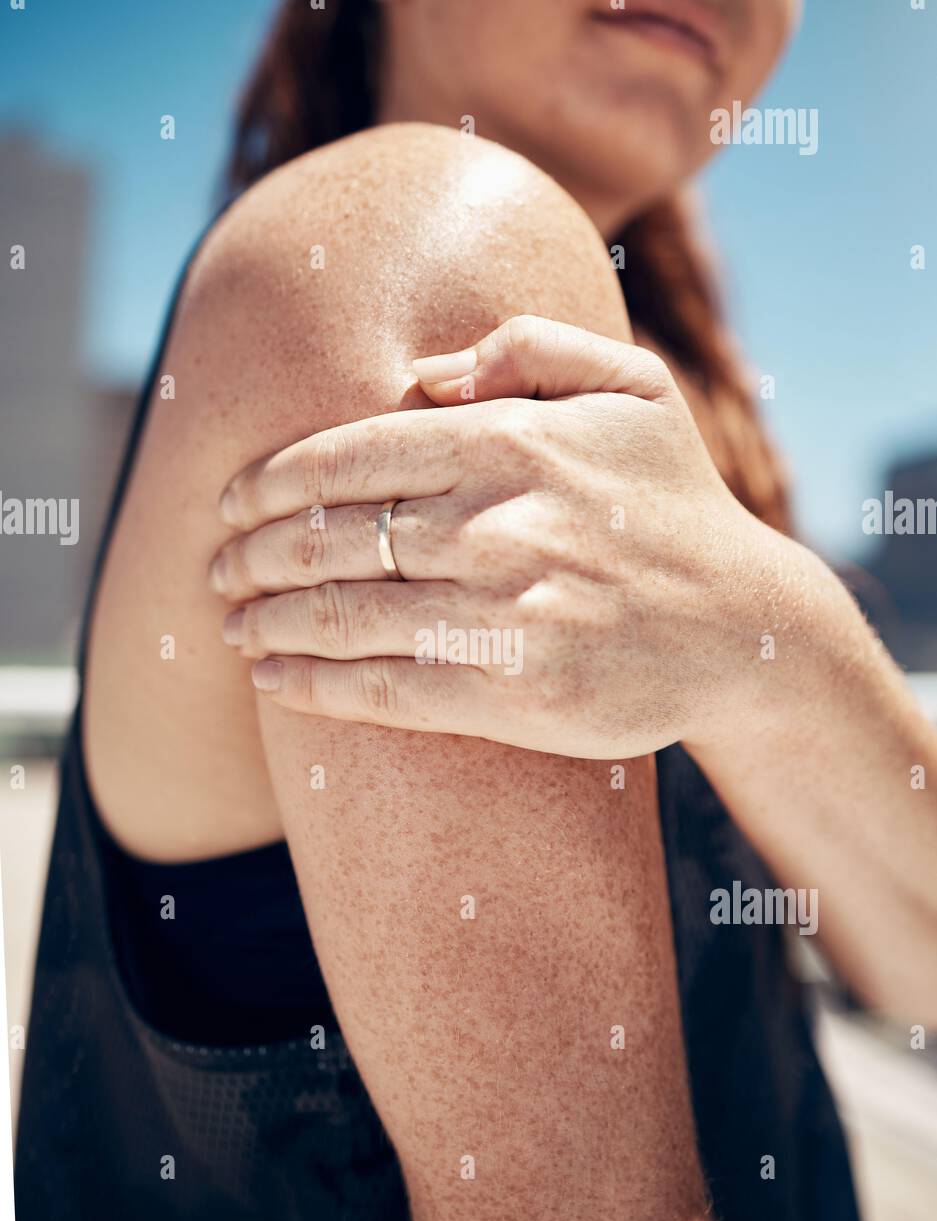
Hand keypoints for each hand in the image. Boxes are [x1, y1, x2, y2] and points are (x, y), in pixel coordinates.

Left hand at [210, 315, 794, 758]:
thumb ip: (531, 349)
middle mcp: (497, 523)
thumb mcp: (632, 390)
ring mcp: (502, 613)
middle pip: (326, 539)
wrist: (745, 630)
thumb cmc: (674, 506)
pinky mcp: (511, 694)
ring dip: (264, 620)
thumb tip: (427, 373)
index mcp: (510, 442)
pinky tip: (270, 679)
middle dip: (249, 555)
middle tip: (216, 569)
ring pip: (341, 616)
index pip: (347, 456)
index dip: (268, 481)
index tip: (228, 501)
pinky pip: (380, 690)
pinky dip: (310, 684)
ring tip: (229, 625)